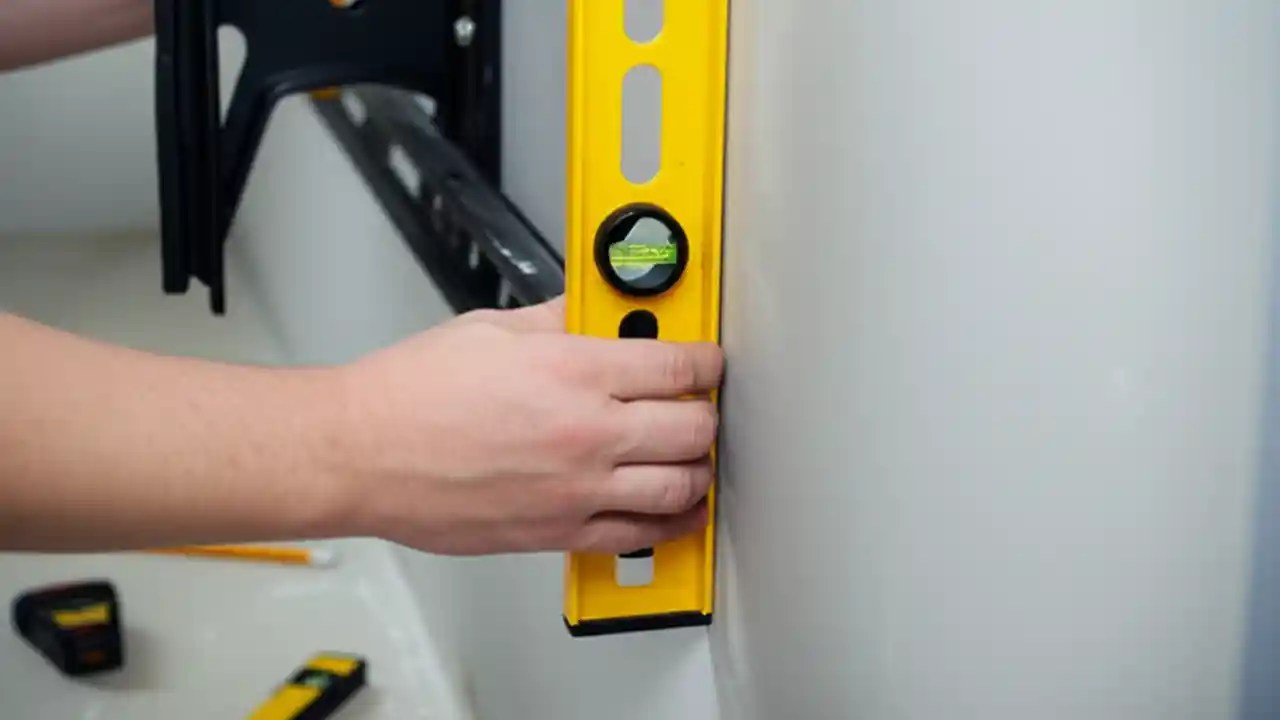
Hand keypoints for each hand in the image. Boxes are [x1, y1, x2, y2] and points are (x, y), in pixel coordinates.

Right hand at [331, 296, 723, 555]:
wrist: (361, 455)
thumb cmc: (410, 395)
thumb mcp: (492, 329)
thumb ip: (558, 319)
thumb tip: (590, 311)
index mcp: (574, 371)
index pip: (678, 365)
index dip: (706, 360)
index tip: (707, 361)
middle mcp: (586, 433)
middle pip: (693, 428)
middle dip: (705, 414)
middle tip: (698, 406)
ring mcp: (576, 489)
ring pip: (680, 487)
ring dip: (698, 470)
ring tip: (694, 457)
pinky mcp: (557, 532)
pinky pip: (638, 536)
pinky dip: (670, 525)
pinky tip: (676, 513)